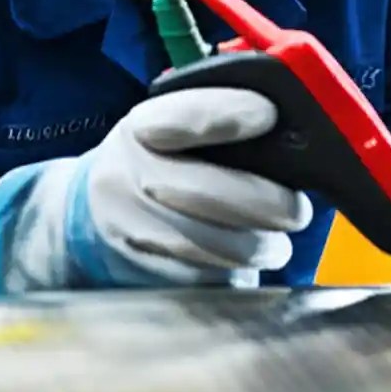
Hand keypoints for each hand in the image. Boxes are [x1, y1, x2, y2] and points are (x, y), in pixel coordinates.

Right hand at [0, 88, 312, 292]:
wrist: (92, 213)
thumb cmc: (157, 162)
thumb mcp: (171, 126)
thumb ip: (219, 118)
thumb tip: (287, 123)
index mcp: (142, 128)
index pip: (186, 116)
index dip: (232, 114)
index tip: (270, 115)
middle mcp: (128, 175)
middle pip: (207, 192)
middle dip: (268, 203)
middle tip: (297, 210)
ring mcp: (131, 227)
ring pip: (212, 245)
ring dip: (260, 246)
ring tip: (276, 241)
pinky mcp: (143, 272)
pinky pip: (203, 277)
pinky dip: (235, 272)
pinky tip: (245, 260)